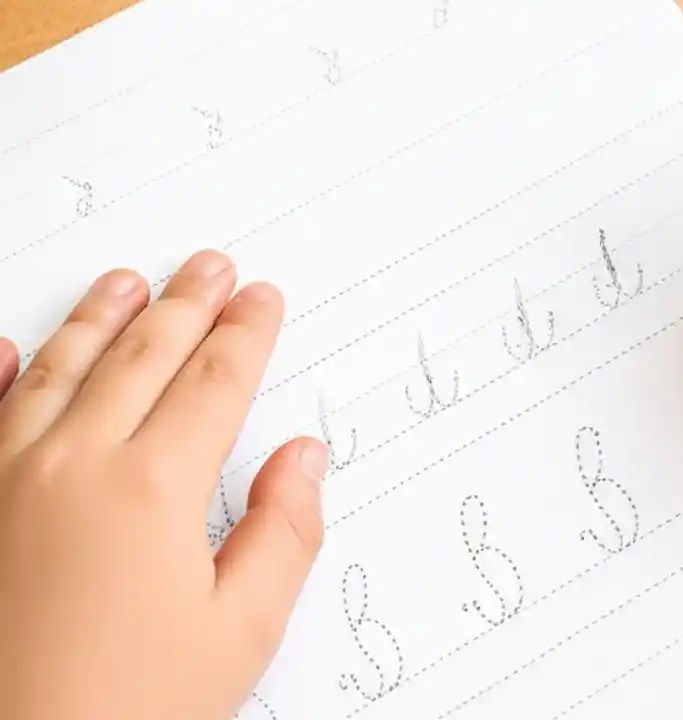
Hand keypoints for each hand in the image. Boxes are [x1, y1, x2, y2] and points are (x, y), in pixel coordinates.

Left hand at [0, 251, 325, 719]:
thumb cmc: (125, 707)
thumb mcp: (238, 633)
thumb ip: (280, 534)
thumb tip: (302, 457)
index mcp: (153, 491)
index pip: (216, 384)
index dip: (246, 335)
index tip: (263, 298)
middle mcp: (73, 467)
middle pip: (143, 358)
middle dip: (186, 306)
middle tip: (210, 265)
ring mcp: (5, 480)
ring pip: (60, 370)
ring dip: (100, 317)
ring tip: (128, 282)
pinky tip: (9, 344)